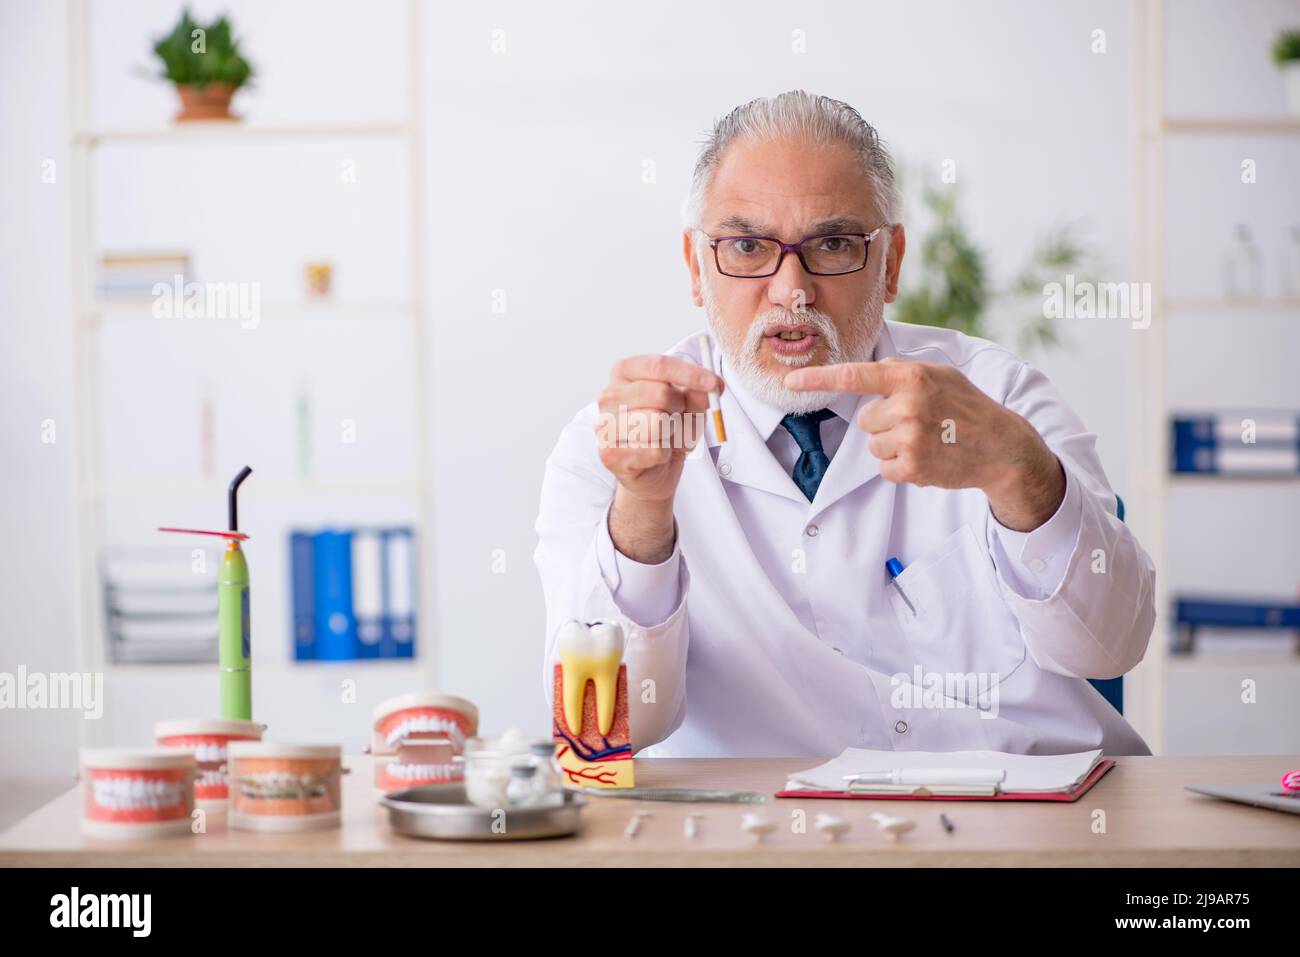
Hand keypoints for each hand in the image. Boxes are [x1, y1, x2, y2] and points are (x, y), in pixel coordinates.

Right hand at [597, 355, 721, 561]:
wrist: (653, 471)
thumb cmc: (667, 431)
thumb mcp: (689, 407)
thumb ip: (699, 393)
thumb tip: (714, 384)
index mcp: (625, 372)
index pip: (658, 365)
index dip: (689, 373)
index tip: (712, 383)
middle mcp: (609, 395)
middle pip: (660, 393)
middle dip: (680, 408)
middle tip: (679, 417)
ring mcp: (605, 425)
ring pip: (657, 422)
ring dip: (672, 432)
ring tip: (666, 437)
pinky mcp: (610, 454)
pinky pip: (654, 451)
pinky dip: (665, 454)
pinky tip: (656, 456)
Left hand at [785, 359, 1063, 531]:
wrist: (1002, 447)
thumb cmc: (967, 407)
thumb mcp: (940, 375)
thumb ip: (901, 373)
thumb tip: (867, 375)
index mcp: (911, 377)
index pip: (854, 376)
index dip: (818, 379)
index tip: (791, 381)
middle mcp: (907, 405)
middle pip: (865, 419)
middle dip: (886, 423)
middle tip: (921, 424)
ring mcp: (909, 438)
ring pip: (873, 445)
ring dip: (893, 446)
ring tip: (927, 441)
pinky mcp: (912, 467)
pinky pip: (883, 468)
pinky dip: (900, 467)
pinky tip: (927, 458)